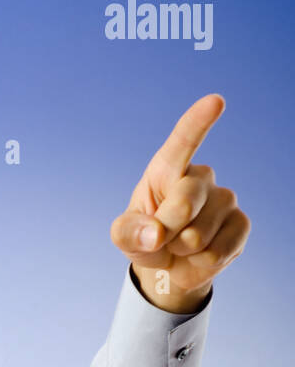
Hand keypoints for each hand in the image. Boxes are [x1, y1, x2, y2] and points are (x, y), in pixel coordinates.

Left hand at [110, 93, 250, 312]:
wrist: (170, 265)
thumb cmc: (145, 238)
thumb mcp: (125, 235)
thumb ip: (128, 232)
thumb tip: (156, 234)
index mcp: (168, 168)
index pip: (183, 141)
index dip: (198, 122)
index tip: (216, 101)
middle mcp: (200, 177)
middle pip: (185, 200)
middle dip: (166, 229)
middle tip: (160, 238)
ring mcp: (224, 199)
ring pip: (197, 235)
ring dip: (181, 250)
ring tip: (180, 245)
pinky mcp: (241, 224)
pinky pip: (216, 252)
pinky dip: (200, 262)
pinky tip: (199, 254)